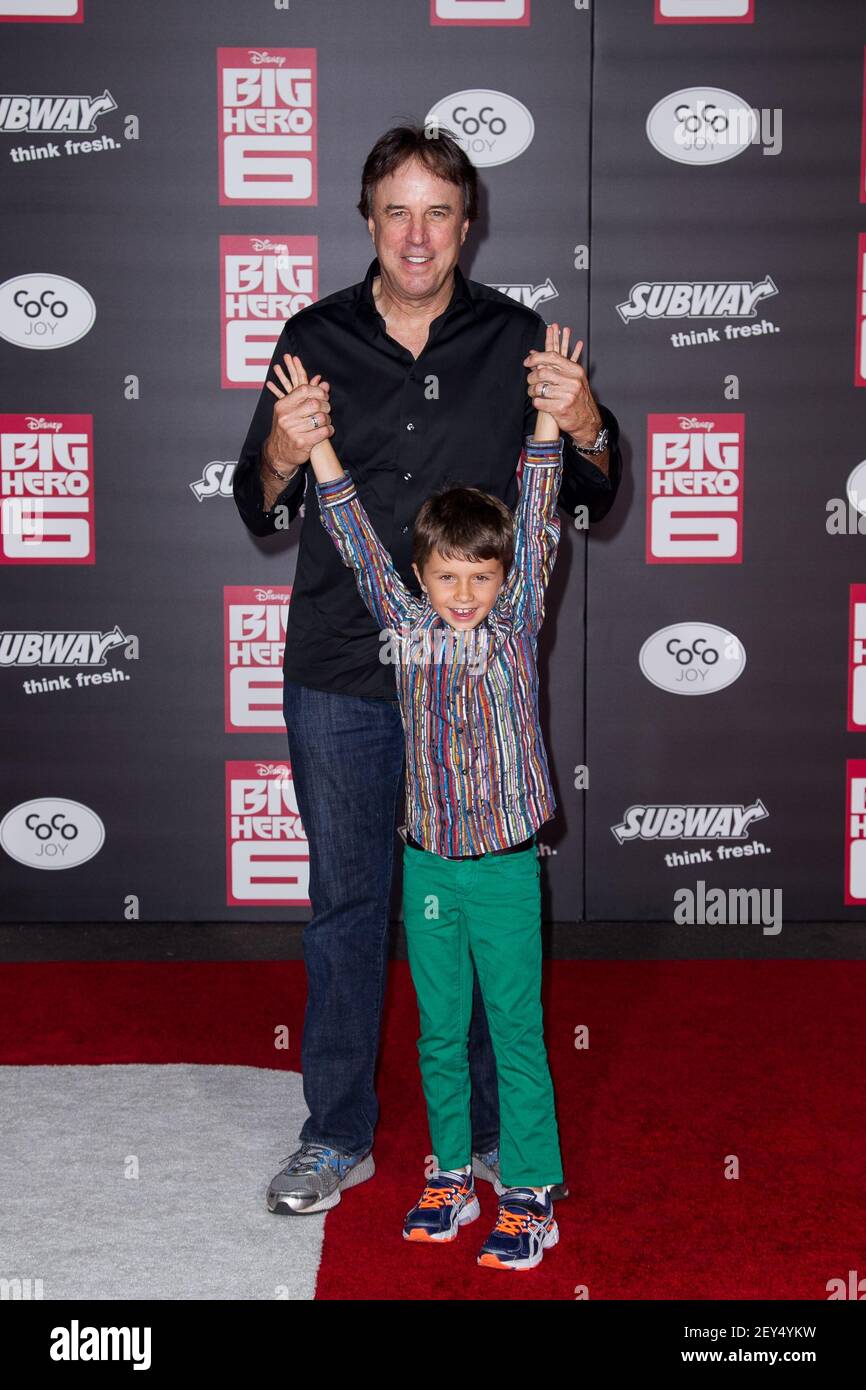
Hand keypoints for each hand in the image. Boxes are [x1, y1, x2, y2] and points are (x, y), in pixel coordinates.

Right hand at [263, 351, 333, 474]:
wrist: (277, 452)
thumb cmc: (286, 429)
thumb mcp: (290, 409)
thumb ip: (307, 396)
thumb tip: (324, 383)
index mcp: (283, 405)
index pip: (304, 390)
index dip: (318, 391)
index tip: (324, 396)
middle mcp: (286, 417)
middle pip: (315, 403)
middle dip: (325, 406)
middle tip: (326, 410)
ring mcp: (293, 430)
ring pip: (321, 418)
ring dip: (327, 419)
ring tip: (325, 422)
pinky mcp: (302, 443)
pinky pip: (323, 432)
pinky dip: (329, 430)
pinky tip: (327, 430)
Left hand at [523, 324, 602, 447]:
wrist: (588, 419)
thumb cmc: (578, 397)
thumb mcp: (573, 377)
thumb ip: (555, 365)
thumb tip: (533, 352)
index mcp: (575, 370)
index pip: (552, 357)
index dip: (536, 357)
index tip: (527, 361)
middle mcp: (572, 381)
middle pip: (542, 373)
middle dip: (532, 377)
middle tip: (530, 381)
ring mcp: (567, 395)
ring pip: (539, 388)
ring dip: (532, 391)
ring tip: (534, 393)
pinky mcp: (561, 408)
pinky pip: (539, 402)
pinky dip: (536, 402)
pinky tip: (540, 402)